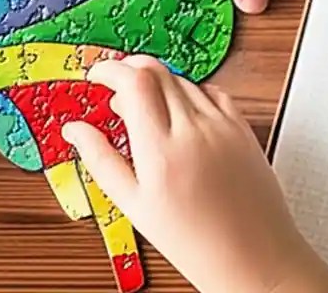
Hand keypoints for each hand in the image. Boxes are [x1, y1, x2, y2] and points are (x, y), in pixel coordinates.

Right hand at [63, 57, 327, 292]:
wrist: (253, 257)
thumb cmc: (194, 241)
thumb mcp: (134, 205)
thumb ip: (101, 160)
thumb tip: (75, 130)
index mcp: (161, 151)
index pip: (133, 81)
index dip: (110, 69)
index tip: (97, 75)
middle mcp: (194, 131)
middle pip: (158, 71)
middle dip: (130, 69)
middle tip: (116, 87)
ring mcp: (223, 127)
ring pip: (183, 79)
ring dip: (158, 81)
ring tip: (146, 108)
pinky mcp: (243, 129)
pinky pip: (213, 92)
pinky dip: (190, 91)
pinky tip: (182, 111)